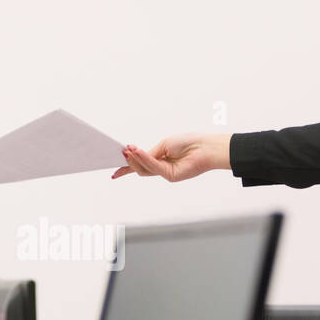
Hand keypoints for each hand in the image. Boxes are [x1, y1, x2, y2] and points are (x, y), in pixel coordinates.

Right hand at [110, 134, 232, 182]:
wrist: (205, 148)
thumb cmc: (189, 143)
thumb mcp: (164, 145)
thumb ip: (150, 153)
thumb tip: (135, 155)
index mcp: (159, 159)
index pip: (140, 165)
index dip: (126, 168)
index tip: (114, 172)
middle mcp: (161, 168)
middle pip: (139, 169)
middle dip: (128, 162)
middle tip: (121, 153)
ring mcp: (165, 173)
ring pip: (144, 169)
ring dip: (135, 159)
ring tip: (128, 150)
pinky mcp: (170, 176)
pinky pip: (153, 167)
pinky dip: (143, 158)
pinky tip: (136, 151)